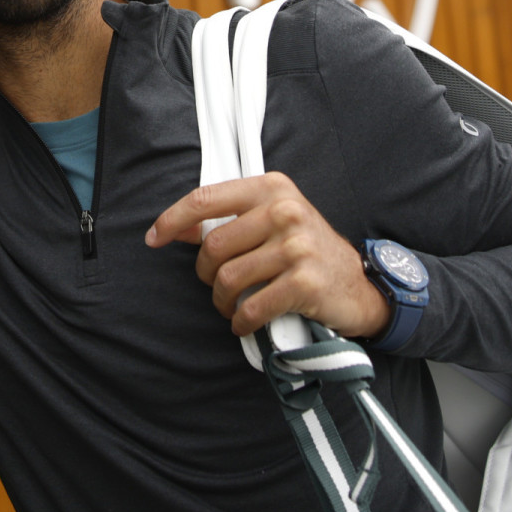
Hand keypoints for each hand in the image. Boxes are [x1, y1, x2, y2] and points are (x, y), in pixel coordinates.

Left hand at [145, 172, 390, 339]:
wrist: (358, 285)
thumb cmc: (307, 252)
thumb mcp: (273, 220)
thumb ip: (230, 219)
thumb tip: (177, 229)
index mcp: (272, 187)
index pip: (206, 198)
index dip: (173, 220)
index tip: (154, 238)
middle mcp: (285, 210)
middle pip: (213, 246)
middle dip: (206, 274)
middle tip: (218, 286)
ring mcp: (296, 246)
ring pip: (228, 279)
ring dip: (223, 302)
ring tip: (232, 307)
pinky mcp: (304, 282)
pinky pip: (251, 307)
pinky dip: (241, 322)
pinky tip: (245, 323)